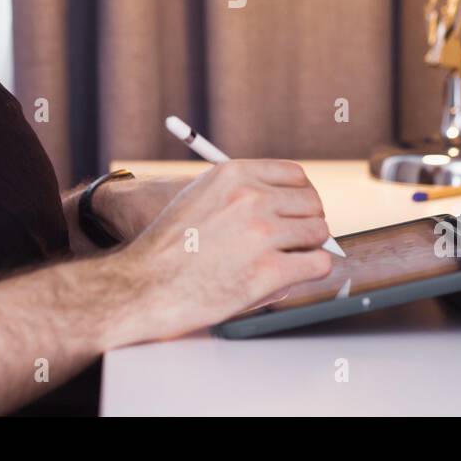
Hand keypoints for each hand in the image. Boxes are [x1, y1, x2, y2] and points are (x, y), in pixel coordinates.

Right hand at [107, 159, 333, 345]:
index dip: (300, 197)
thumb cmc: (167, 247)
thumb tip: (283, 205)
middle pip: (311, 203)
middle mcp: (251, 198)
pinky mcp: (269, 271)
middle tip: (296, 240)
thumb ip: (239, 194)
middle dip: (306, 222)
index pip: (296, 176)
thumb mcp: (198, 197)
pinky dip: (312, 270)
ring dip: (309, 247)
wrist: (142, 286)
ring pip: (318, 233)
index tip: (297, 213)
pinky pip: (317, 264)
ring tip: (291, 259)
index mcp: (234, 174)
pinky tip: (296, 275)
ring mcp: (262, 233)